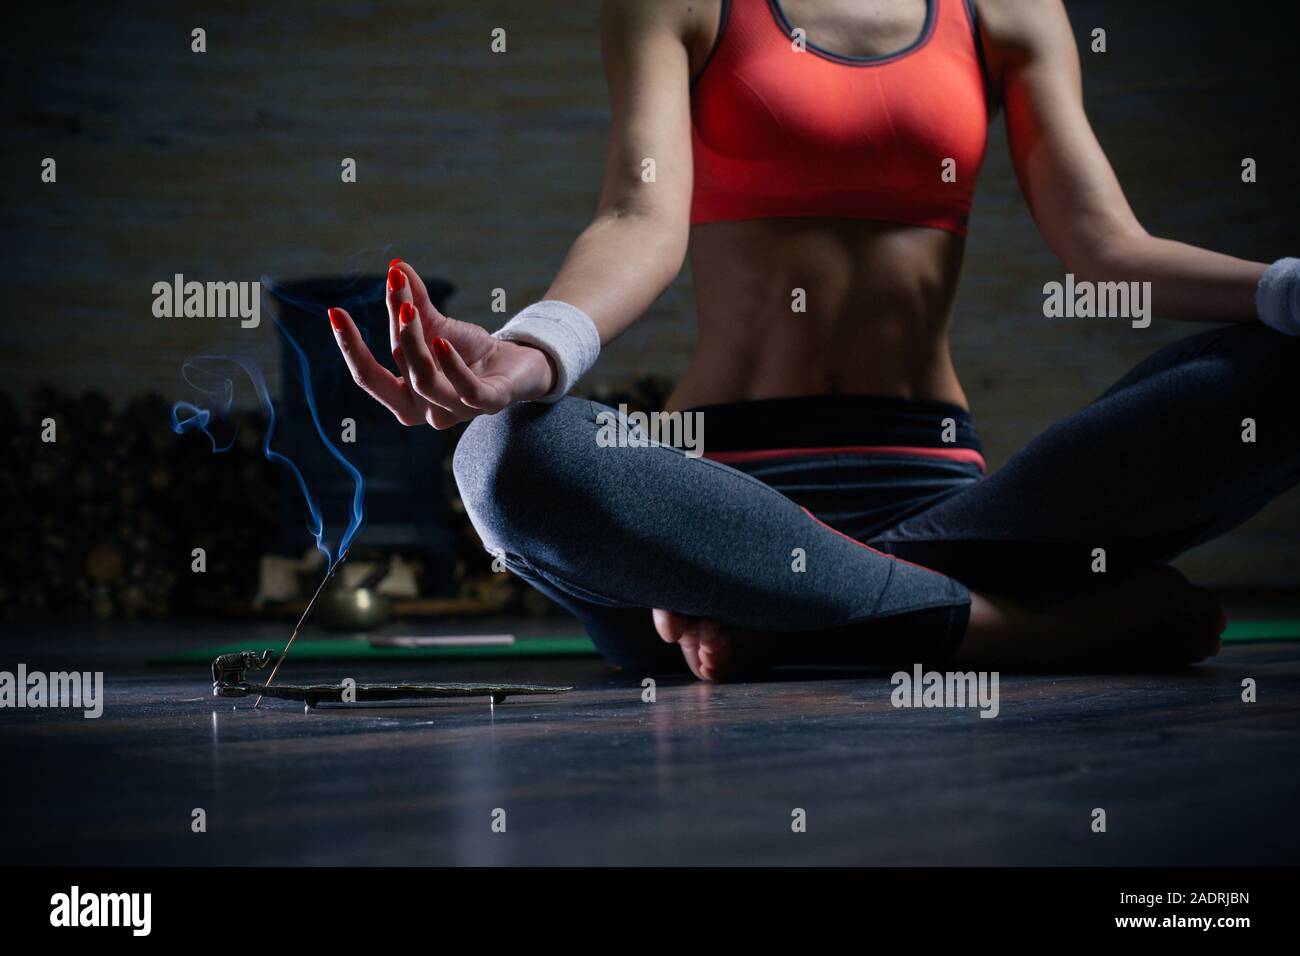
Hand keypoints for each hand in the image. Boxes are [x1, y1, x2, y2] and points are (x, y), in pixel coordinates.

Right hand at [328, 260, 555, 427]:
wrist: (517, 364)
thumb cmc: (468, 351)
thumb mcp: (434, 326)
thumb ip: (411, 302)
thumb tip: (395, 265)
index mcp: (404, 398)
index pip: (368, 377)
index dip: (350, 347)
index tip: (334, 312)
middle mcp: (426, 412)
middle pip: (393, 380)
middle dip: (385, 338)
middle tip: (391, 294)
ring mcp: (456, 412)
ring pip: (425, 381)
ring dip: (415, 343)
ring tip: (412, 309)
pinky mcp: (488, 405)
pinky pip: (466, 390)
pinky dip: (452, 366)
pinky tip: (442, 342)